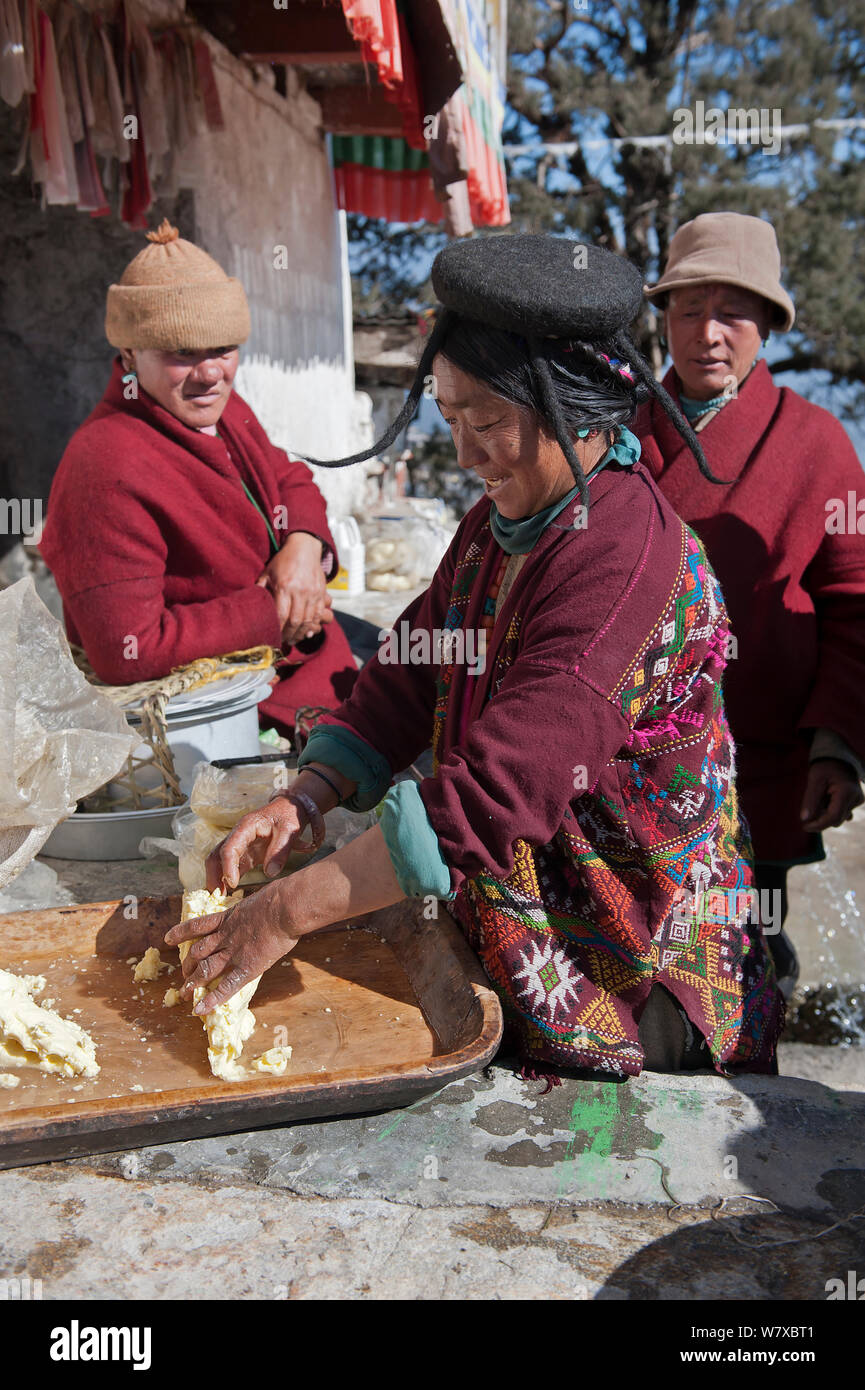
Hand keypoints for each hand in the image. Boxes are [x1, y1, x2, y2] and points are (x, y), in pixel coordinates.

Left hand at [164, 884, 298, 1012]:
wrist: (286, 908)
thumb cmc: (282, 898)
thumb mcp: (261, 900)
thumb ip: (254, 911)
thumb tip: (261, 910)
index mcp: (228, 917)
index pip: (198, 926)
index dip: (181, 933)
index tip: (168, 938)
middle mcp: (225, 936)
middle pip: (198, 952)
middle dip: (188, 965)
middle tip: (183, 975)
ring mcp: (234, 952)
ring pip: (206, 969)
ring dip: (193, 982)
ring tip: (185, 993)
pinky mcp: (247, 967)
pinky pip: (226, 986)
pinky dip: (212, 999)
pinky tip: (201, 1008)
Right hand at [205, 796, 314, 889]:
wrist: (288, 809)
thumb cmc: (288, 816)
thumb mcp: (289, 830)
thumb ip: (280, 850)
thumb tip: (270, 873)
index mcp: (246, 826)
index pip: (230, 847)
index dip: (228, 866)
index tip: (232, 883)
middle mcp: (237, 835)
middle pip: (216, 855)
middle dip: (213, 875)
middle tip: (216, 895)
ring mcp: (239, 845)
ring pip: (219, 861)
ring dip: (216, 878)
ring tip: (219, 898)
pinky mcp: (244, 854)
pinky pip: (230, 867)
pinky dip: (226, 879)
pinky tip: (228, 893)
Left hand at [256, 532, 329, 644]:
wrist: (304, 548)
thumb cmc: (283, 561)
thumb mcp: (267, 572)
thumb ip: (260, 588)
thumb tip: (251, 604)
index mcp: (284, 586)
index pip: (281, 614)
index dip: (277, 629)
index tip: (273, 636)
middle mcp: (299, 591)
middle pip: (295, 620)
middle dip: (289, 634)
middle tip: (283, 641)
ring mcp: (312, 592)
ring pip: (308, 620)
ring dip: (300, 633)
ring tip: (294, 639)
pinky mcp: (321, 593)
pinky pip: (318, 614)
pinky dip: (313, 625)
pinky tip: (307, 631)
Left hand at [800, 758, 863, 831]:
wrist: (838, 758)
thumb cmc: (825, 767)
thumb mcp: (814, 780)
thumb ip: (810, 800)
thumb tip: (804, 819)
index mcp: (847, 792)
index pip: (833, 817)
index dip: (818, 825)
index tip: (804, 826)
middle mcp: (856, 799)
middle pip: (835, 820)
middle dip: (820, 818)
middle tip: (809, 807)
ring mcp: (857, 801)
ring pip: (838, 817)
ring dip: (825, 813)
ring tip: (821, 797)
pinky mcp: (855, 802)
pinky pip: (841, 813)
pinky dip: (831, 810)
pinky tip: (827, 799)